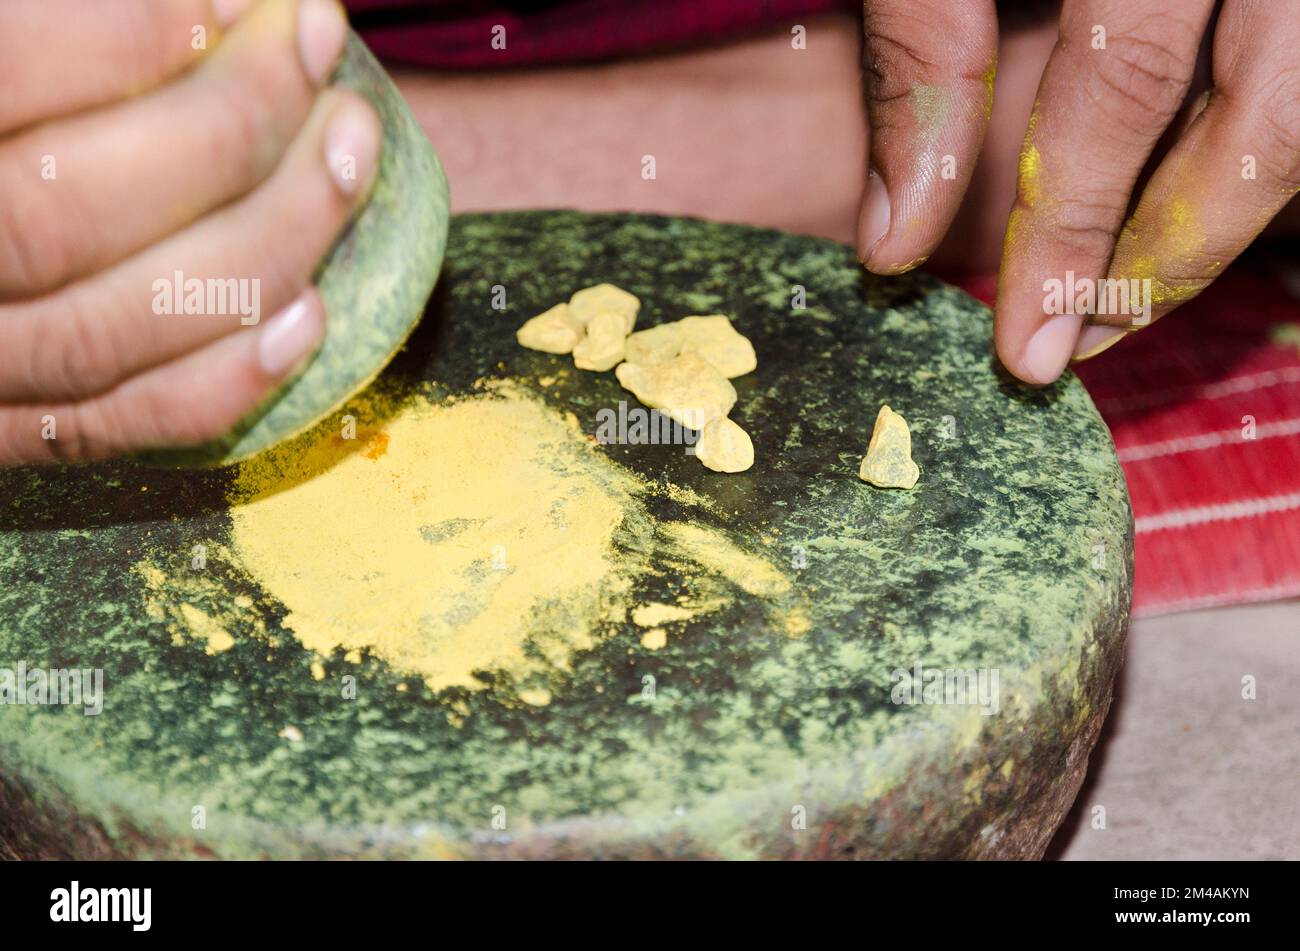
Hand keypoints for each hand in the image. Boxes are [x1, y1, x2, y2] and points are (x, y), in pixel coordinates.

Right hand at [0, 0, 380, 461]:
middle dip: (228, 124)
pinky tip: (312, 314)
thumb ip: (47, 29)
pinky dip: (225, 380)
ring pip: (111, 324)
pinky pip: (117, 425)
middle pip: (71, 210)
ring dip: (265, 239)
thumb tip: (211, 2)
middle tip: (316, 42)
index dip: (129, 34)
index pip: (0, 76)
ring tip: (348, 155)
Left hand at [858, 0, 1299, 385]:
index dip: (1073, 229)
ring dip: (1216, 209)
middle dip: (1173, 254)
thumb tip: (892, 241)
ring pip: (1297, 112)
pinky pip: (1293, 83)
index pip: (1126, 89)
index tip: (1025, 346)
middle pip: (1266, 122)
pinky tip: (1163, 194)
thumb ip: (919, 54)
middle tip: (1086, 340)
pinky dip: (1237, 145)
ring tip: (1120, 293)